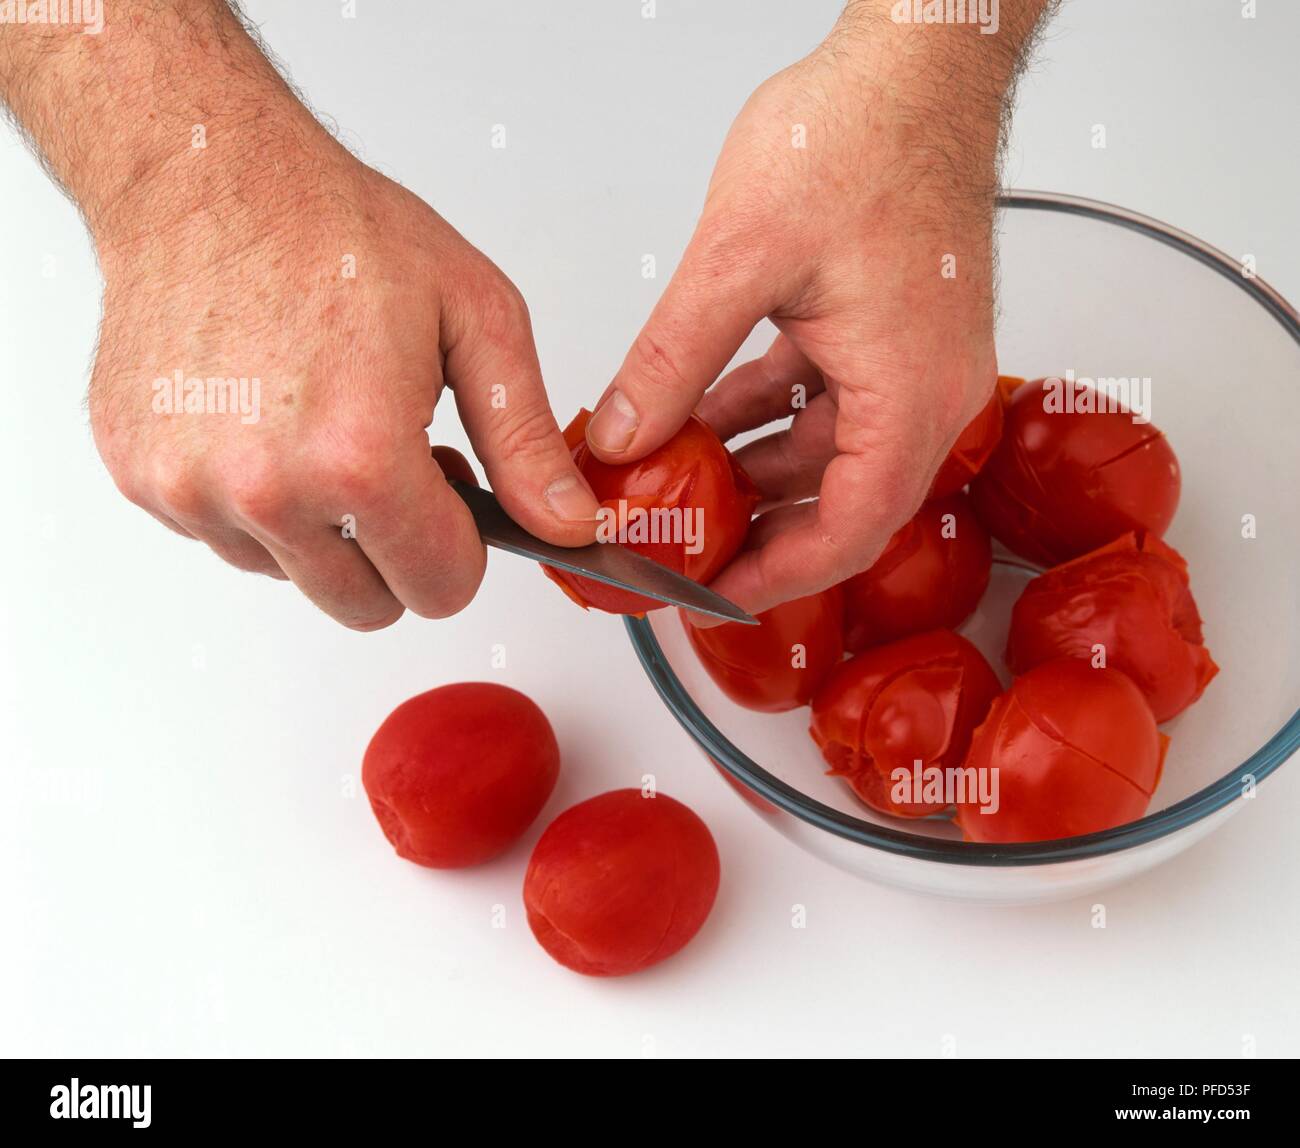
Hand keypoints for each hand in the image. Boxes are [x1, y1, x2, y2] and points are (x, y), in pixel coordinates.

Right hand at [0, 3, 600, 630]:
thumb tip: (566, 524)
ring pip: (295, 575)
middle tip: (396, 465)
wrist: (208, 178)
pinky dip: (259, 505)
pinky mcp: (143, 478)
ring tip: (329, 430)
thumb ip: (526, 442)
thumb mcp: (476, 320)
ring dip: (324, 529)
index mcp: (359, 458)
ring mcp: (193, 490)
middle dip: (397, 552)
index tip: (456, 510)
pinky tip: (270, 425)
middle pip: (365, 605)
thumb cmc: (337, 230)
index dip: (462, 552)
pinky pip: (227, 539)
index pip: (437, 589)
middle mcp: (267, 490)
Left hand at [585, 3, 1046, 616]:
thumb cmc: (862, 134)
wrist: (917, 61)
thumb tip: (619, 436)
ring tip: (674, 483)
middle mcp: (927, 393)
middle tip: (680, 547)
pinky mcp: (890, 333)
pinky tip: (706, 416)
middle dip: (756, 530)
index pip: (848, 531)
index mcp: (910, 393)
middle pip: (840, 504)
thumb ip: (670, 361)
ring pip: (827, 453)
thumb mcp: (739, 258)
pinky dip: (766, 415)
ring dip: (753, 470)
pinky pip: (825, 401)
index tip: (712, 594)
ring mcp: (913, 364)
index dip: (776, 575)